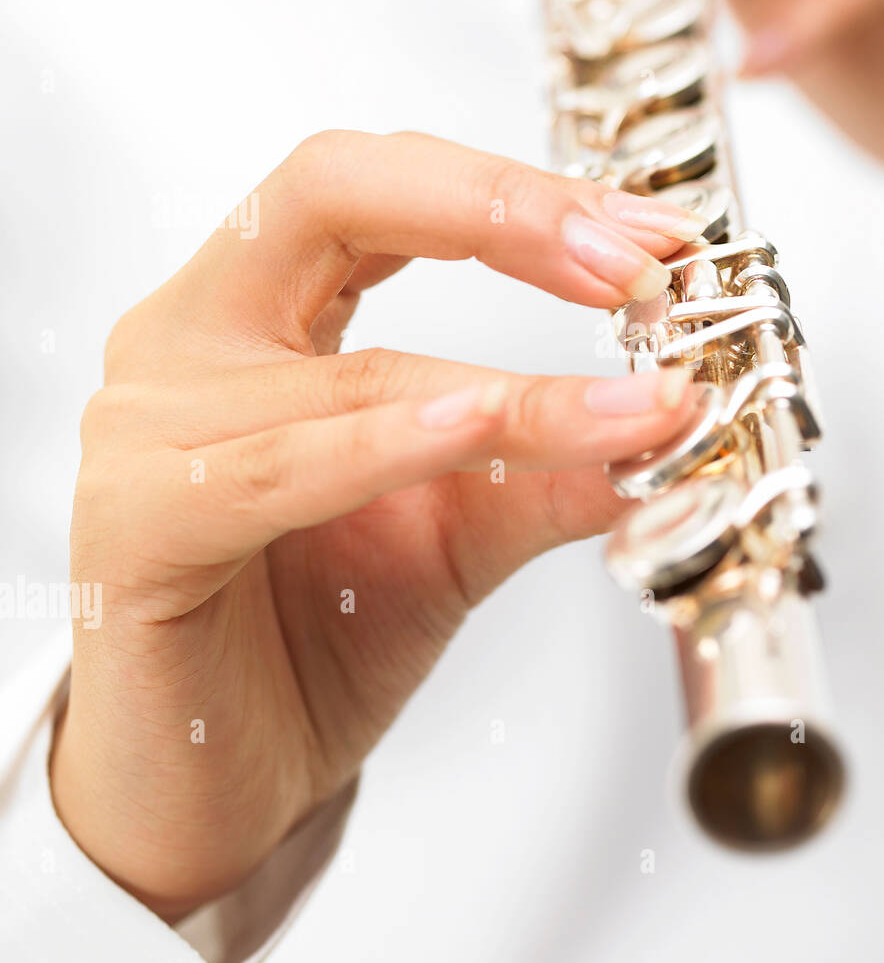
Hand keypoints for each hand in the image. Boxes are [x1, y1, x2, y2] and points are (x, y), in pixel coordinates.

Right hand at [52, 130, 707, 918]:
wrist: (221, 774)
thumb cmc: (316, 630)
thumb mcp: (463, 529)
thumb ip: (551, 467)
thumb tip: (672, 421)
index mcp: (268, 309)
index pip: (385, 188)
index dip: (519, 196)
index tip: (648, 241)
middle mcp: (197, 335)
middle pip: (330, 191)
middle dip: (498, 209)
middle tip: (630, 263)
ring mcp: (149, 423)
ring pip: (347, 367)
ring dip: (509, 393)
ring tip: (629, 406)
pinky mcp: (132, 525)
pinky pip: (274, 469)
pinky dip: (385, 447)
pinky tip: (472, 428)